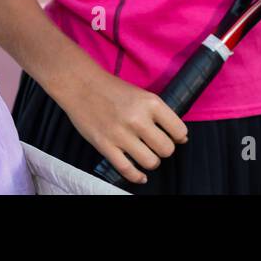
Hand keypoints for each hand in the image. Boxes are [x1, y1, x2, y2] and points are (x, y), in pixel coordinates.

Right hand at [57, 67, 188, 184]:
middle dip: (164, 150)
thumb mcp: (140, 94)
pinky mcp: (105, 145)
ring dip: (151, 162)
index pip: (179, 130)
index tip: (172, 137)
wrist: (80, 84)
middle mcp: (137, 119)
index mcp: (150, 103)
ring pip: (150, 162)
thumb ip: (159, 114)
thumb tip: (180, 137)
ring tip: (146, 155)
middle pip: (166, 149)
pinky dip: (136, 177)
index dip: (178, 136)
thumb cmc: (111, 88)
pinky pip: (127, 170)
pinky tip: (140, 176)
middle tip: (156, 145)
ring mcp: (120, 134)